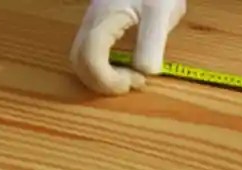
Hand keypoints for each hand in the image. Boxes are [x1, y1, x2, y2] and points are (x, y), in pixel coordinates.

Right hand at [70, 0, 186, 94]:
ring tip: (132, 77)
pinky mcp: (98, 26)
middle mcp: (91, 22)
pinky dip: (102, 68)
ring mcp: (92, 23)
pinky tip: (126, 67)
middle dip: (103, 82)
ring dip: (102, 77)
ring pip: (81, 58)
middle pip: (79, 61)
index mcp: (104, 19)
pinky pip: (90, 52)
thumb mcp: (162, 14)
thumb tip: (145, 73)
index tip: (136, 82)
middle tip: (134, 84)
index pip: (90, 57)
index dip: (108, 80)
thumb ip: (152, 43)